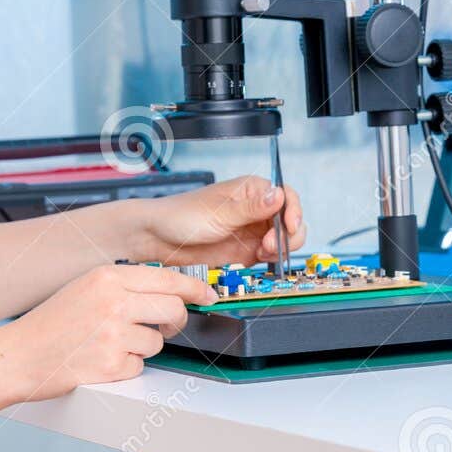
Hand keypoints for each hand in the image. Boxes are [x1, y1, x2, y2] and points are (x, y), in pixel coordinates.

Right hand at [0, 263, 215, 401]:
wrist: (17, 355)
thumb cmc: (51, 324)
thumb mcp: (87, 287)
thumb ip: (125, 285)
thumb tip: (169, 291)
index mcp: (107, 276)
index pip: (167, 278)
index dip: (194, 289)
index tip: (208, 295)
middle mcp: (113, 301)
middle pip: (173, 310)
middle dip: (174, 323)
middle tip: (163, 329)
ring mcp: (112, 334)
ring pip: (157, 342)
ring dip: (142, 348)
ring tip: (109, 344)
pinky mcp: (110, 365)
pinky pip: (140, 367)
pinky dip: (126, 368)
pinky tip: (101, 361)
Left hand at [142, 175, 306, 267]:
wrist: (159, 241)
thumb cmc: (181, 216)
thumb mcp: (218, 212)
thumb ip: (250, 207)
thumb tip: (278, 195)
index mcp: (251, 190)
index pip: (286, 196)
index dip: (293, 210)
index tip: (291, 225)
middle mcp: (255, 209)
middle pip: (290, 219)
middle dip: (287, 233)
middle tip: (271, 244)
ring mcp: (253, 231)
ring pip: (284, 239)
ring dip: (280, 248)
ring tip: (264, 253)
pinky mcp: (247, 251)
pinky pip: (270, 256)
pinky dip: (271, 260)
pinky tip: (259, 261)